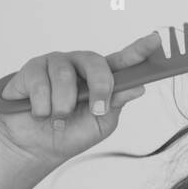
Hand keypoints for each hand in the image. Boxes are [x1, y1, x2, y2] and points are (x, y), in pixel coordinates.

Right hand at [0, 32, 161, 167]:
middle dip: (99, 87)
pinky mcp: (32, 69)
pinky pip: (41, 84)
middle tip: (96, 109)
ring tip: (57, 119)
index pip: (122, 61)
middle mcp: (79, 66)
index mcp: (99, 78)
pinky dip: (42, 107)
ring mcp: (55, 64)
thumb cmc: (69, 134)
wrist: (34, 147)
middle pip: (96, 62)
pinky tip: (39, 113)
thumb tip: (139, 87)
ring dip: (63, 107)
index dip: (138, 50)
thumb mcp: (100, 123)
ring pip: (65, 76)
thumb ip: (116, 103)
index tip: (155, 41)